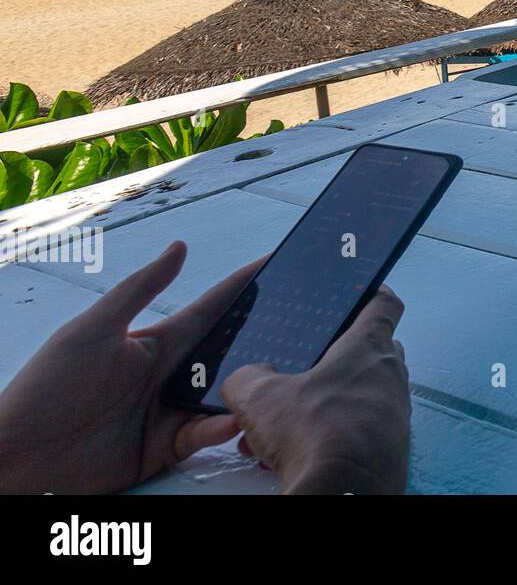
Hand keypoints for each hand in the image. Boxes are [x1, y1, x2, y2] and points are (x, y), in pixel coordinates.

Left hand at [0, 241, 255, 493]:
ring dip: (245, 389)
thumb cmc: (45, 388)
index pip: (211, 307)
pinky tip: (230, 421)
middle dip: (262, 339)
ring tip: (266, 383)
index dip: (243, 286)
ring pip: (224, 396)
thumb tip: (179, 246)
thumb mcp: (93, 330)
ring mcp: (168, 412)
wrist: (16, 459)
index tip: (277, 264)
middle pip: (228, 351)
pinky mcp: (164, 448)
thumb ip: (139, 290)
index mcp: (156, 342)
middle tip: (300, 328)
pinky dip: (220, 427)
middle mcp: (169, 375)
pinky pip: (204, 434)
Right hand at [220, 287, 410, 494]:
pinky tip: (298, 451)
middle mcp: (390, 376)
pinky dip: (334, 435)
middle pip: (372, 351)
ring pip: (362, 396)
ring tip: (285, 426)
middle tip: (303, 372)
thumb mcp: (259, 398)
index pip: (384, 304)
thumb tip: (250, 377)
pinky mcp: (393, 448)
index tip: (361, 292)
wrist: (342, 494)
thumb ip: (248, 377)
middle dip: (337, 359)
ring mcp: (396, 413)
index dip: (372, 293)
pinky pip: (362, 431)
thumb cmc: (313, 434)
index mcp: (368, 347)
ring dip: (327, 404)